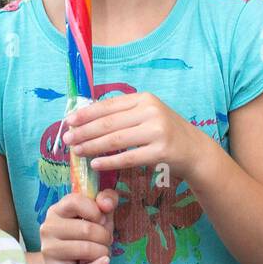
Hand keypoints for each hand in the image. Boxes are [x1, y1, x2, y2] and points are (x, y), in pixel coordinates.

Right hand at [39, 189, 117, 263]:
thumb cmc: (85, 236)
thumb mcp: (98, 214)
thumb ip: (107, 200)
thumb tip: (106, 204)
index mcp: (57, 210)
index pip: (75, 202)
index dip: (95, 211)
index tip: (102, 219)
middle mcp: (48, 228)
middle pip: (86, 229)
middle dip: (104, 236)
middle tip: (106, 240)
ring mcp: (48, 250)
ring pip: (86, 249)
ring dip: (102, 251)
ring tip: (102, 252)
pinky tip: (104, 262)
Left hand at [62, 92, 208, 180]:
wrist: (195, 151)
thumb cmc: (166, 133)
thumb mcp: (148, 115)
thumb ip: (124, 114)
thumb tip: (87, 117)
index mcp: (145, 99)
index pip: (109, 105)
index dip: (86, 114)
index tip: (69, 121)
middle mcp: (151, 112)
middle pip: (109, 123)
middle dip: (84, 131)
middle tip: (67, 139)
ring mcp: (157, 132)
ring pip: (115, 140)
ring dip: (92, 146)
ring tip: (76, 151)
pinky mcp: (161, 152)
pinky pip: (127, 158)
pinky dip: (109, 161)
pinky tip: (95, 164)